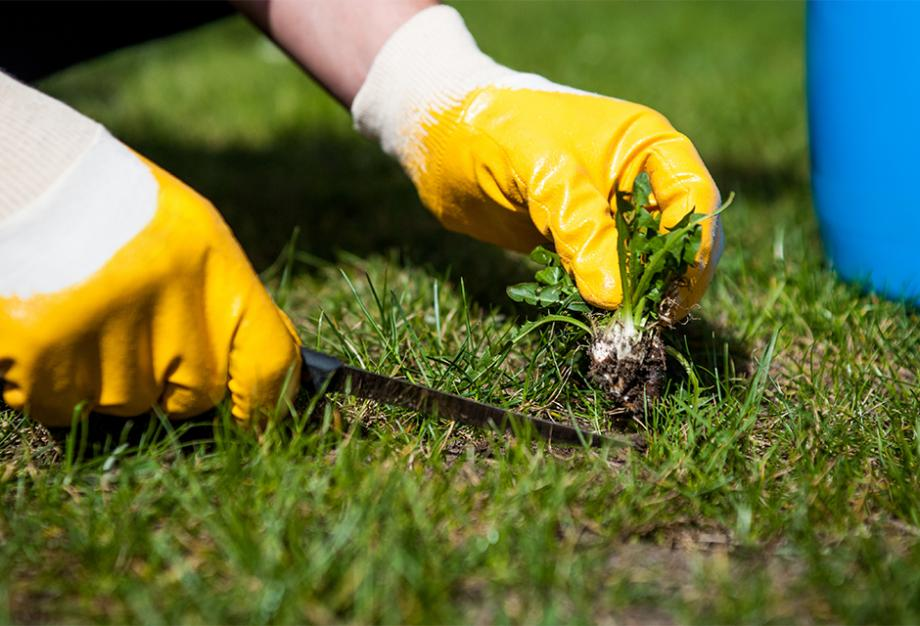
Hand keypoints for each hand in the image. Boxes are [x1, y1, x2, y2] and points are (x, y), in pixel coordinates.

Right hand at [0, 132, 300, 426]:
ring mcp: (104, 334)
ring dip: (104, 375)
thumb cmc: (115, 207)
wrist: (23, 175)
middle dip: (169, 378)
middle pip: (193, 395)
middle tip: (133, 323)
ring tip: (82, 311)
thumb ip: (226, 307)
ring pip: (122, 403)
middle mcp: (167, 305)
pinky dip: (49, 379)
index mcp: (214, 269)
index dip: (267, 402)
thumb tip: (264, 382)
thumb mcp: (193, 237)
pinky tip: (48, 324)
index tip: (255, 418)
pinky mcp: (42, 353)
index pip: (268, 363)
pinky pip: (59, 404)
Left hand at [352, 6, 722, 313]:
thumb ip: (580, 226)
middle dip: (666, 280)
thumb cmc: (492, 131)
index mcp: (646, 144)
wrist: (438, 137)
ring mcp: (610, 213)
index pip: (694, 200)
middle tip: (642, 322)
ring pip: (644, 264)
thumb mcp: (540, 171)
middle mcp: (638, 180)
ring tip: (615, 326)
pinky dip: (603, 299)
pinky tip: (591, 316)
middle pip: (678, 240)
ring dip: (635, 296)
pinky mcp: (580, 240)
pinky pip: (606, 276)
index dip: (692, 250)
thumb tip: (614, 297)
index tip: (673, 295)